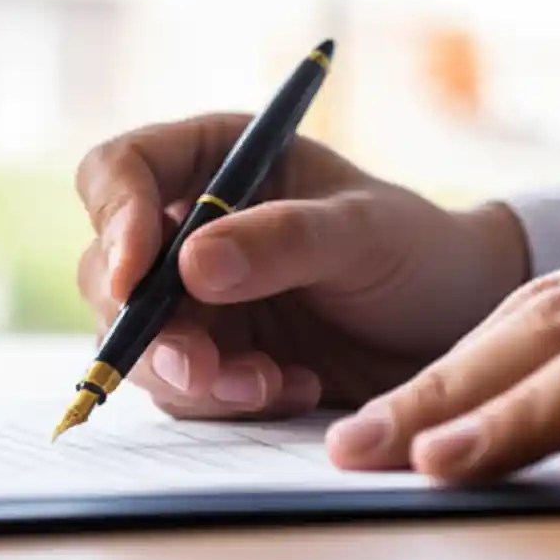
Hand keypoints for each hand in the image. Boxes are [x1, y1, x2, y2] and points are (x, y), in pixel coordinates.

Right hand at [76, 114, 525, 416]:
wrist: (450, 325)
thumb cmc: (414, 250)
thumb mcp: (362, 232)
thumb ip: (285, 240)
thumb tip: (192, 266)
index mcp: (216, 159)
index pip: (120, 172)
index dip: (114, 221)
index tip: (135, 280)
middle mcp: (191, 225)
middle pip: (109, 270)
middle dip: (150, 327)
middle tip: (202, 368)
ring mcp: (195, 297)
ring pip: (139, 340)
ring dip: (192, 376)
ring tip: (269, 384)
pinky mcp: (213, 356)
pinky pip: (184, 388)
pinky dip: (227, 399)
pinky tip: (293, 387)